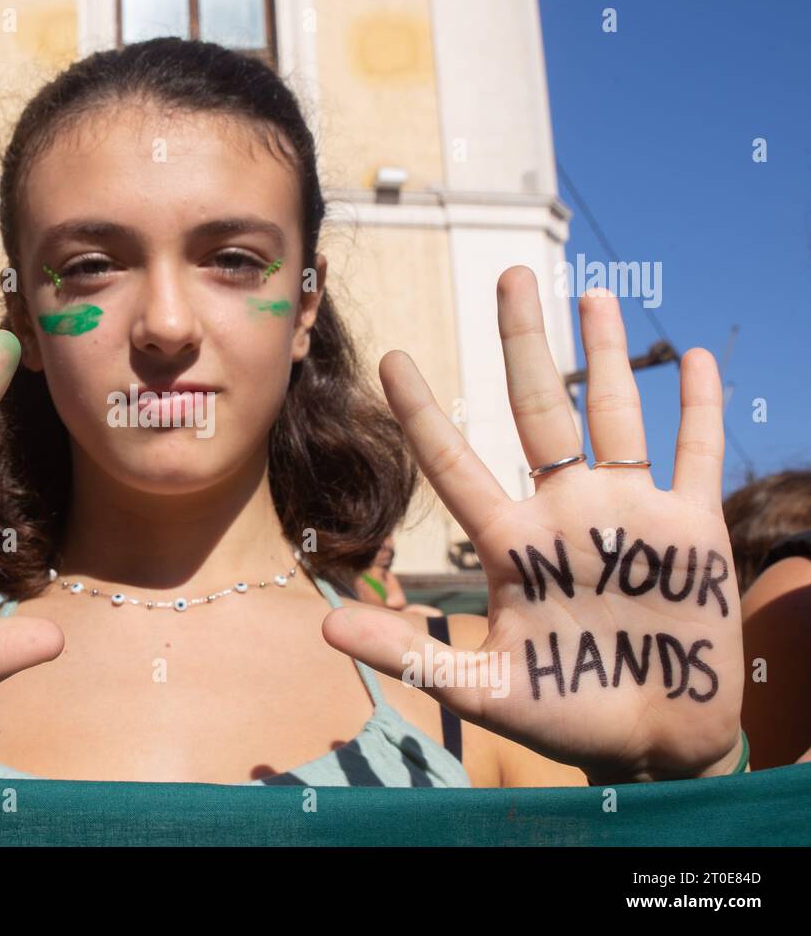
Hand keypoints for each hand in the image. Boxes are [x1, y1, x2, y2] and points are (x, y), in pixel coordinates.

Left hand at [323, 267, 743, 782]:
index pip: (455, 463)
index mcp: (509, 544)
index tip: (390, 357)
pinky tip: (692, 355)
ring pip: (614, 415)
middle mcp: (563, 514)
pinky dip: (696, 409)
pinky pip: (695, 456)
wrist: (653, 745)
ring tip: (592, 293)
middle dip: (524, 342)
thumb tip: (322, 633)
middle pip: (539, 408)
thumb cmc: (566, 717)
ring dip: (606, 355)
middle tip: (511, 273)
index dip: (422, 412)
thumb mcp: (482, 691)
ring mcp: (627, 516)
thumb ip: (412, 657)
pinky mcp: (691, 532)